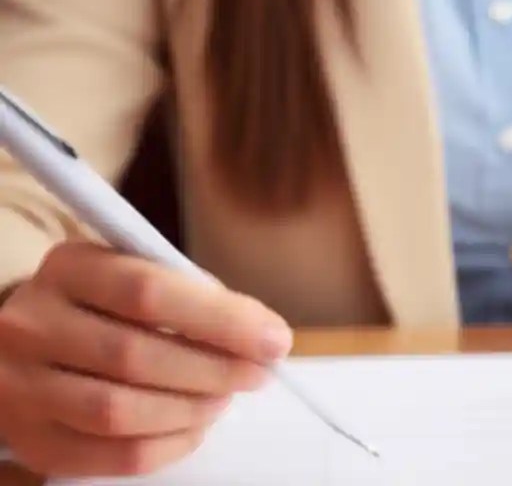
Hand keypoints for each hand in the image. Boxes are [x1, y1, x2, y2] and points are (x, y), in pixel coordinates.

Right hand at [0, 242, 292, 476]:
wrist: (27, 338)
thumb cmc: (106, 303)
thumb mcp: (140, 272)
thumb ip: (194, 294)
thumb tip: (262, 335)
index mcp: (69, 268)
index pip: (148, 291)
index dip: (221, 320)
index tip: (274, 339)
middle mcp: (33, 325)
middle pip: (135, 356)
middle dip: (215, 369)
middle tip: (258, 373)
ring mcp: (21, 385)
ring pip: (119, 411)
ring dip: (192, 409)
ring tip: (224, 398)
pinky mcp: (30, 436)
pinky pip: (110, 455)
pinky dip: (167, 445)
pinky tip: (195, 426)